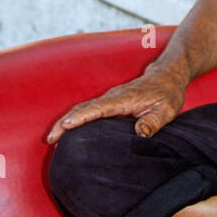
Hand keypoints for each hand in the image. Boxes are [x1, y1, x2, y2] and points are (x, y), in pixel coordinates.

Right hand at [46, 65, 186, 142]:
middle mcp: (112, 97)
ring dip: (66, 121)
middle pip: (83, 108)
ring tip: (52, 139)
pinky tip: (67, 131)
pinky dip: (74, 118)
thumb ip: (154, 122)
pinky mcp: (108, 102)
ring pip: (82, 108)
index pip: (98, 108)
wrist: (166, 77)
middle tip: (50, 139)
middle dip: (64, 122)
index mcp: (124, 99)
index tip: (66, 125)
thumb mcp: (167, 110)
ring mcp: (109, 98)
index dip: (81, 117)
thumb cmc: (167, 95)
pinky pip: (87, 109)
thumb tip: (140, 133)